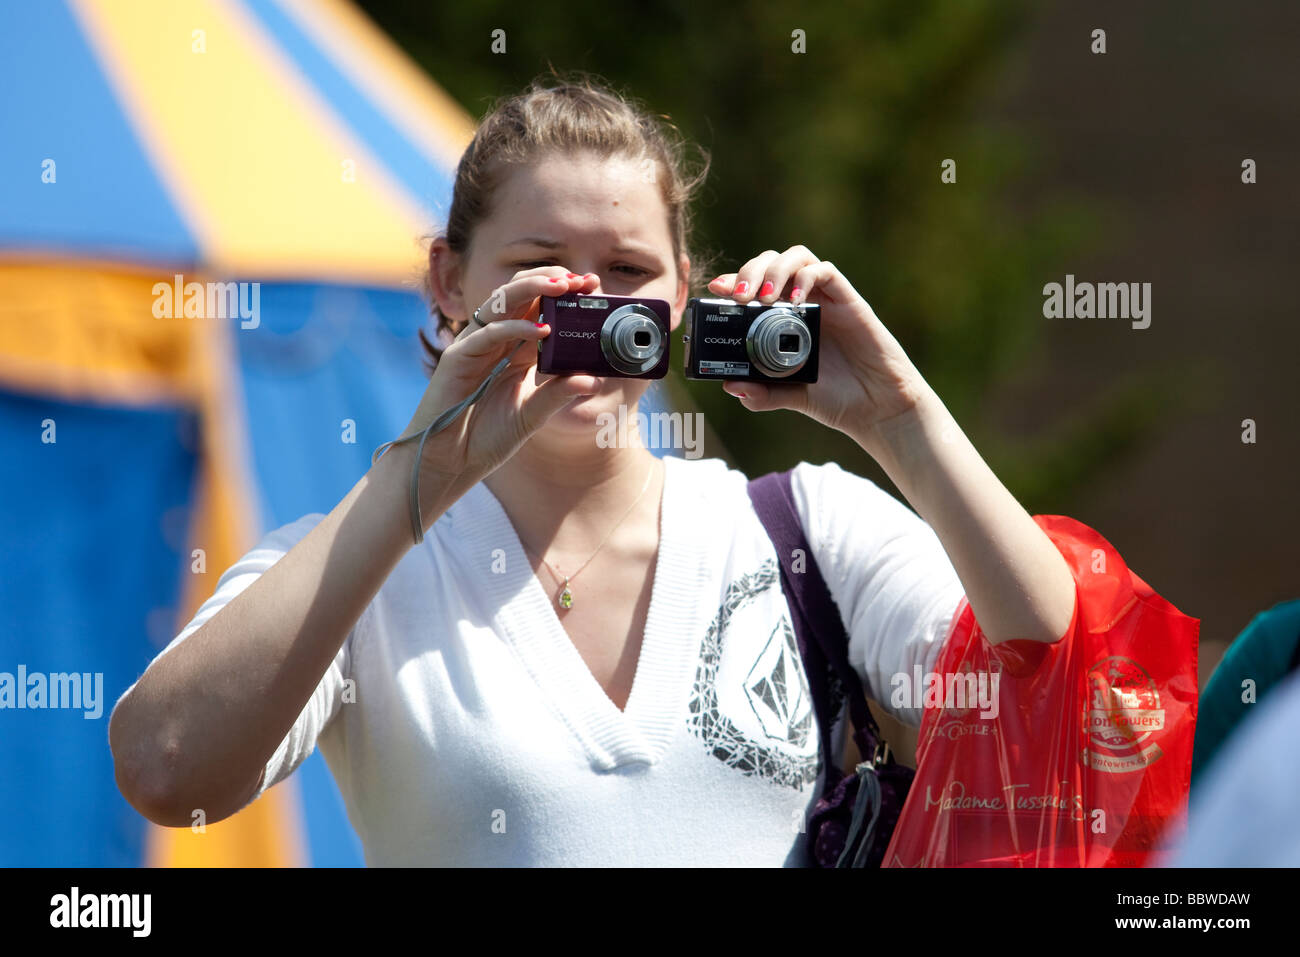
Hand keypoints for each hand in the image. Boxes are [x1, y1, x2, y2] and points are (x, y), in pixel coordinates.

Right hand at [393, 266, 603, 497]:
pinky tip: (542, 330)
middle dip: (551, 280)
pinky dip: (515, 327)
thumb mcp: (531, 415)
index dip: (563, 293)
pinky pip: (487, 333)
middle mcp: (494, 340)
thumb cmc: (485, 438)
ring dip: (533, 289)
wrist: (449, 462)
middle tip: (582, 281)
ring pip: (502, 301)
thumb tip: (593, 380)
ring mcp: (474, 345)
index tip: (592, 286)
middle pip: (520, 294)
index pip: (539, 307)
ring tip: (564, 287)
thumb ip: (558, 395)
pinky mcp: (458, 358)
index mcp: (513, 348)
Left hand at [707, 246, 931, 445]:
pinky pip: (825, 271)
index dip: (733, 281)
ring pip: (796, 257)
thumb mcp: (792, 397)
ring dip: (774, 269)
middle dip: (749, 271)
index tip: (715, 291)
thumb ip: (762, 394)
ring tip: (761, 296)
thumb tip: (729, 386)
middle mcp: (802, 304)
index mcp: (783, 321)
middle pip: (770, 263)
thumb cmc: (836, 399)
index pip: (754, 287)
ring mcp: (825, 299)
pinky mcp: (848, 299)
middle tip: (737, 296)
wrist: (878, 407)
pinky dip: (806, 277)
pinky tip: (795, 300)